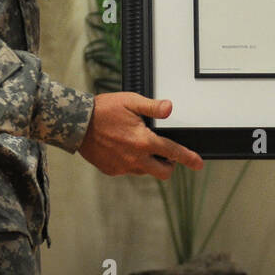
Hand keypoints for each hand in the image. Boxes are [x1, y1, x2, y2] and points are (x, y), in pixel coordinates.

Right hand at [78, 92, 203, 178]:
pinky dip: (131, 162)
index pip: (173, 152)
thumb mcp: (130, 102)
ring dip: (148, 162)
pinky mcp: (112, 171)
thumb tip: (170, 108)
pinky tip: (122, 148)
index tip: (199, 164)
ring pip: (145, 171)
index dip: (189, 158)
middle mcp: (135, 158)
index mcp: (143, 141)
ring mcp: (123, 167)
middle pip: (163, 172)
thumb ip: (152, 107)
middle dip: (169, 165)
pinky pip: (128, 170)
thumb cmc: (104, 110)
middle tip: (165, 153)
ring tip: (137, 144)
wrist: (76, 123)